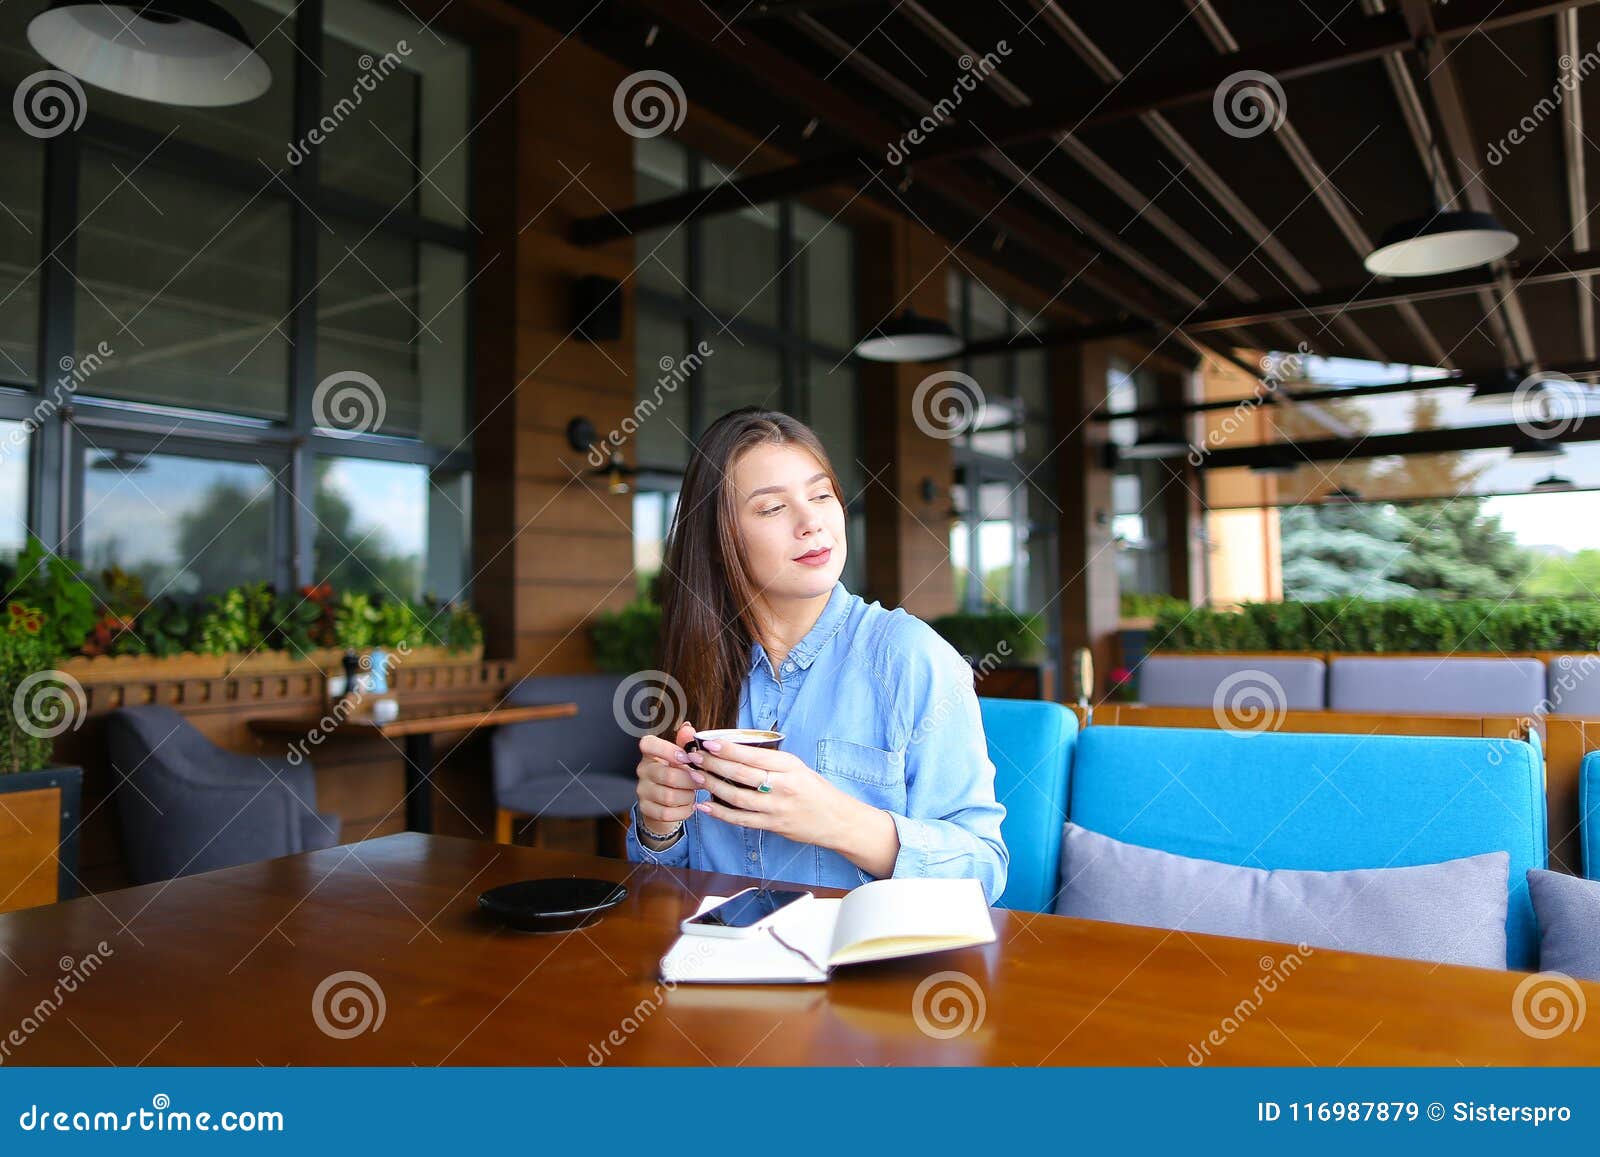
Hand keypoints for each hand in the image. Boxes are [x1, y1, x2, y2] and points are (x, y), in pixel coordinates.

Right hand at [634, 722, 698, 833]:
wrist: (665, 802)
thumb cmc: (676, 774)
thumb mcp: (681, 757)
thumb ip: (685, 743)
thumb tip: (688, 728)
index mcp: (650, 753)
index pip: (648, 744)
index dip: (668, 750)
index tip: (686, 757)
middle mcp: (643, 770)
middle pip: (668, 775)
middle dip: (690, 780)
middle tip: (702, 780)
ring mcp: (642, 791)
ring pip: (669, 796)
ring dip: (688, 796)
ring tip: (694, 793)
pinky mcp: (646, 809)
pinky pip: (667, 813)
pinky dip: (683, 811)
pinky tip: (689, 805)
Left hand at [685, 736, 871, 852]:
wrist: (836, 820)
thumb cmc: (815, 790)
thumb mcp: (797, 767)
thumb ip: (771, 761)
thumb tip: (736, 751)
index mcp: (789, 767)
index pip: (754, 756)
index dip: (728, 749)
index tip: (708, 742)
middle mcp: (783, 786)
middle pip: (742, 774)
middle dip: (714, 764)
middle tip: (694, 757)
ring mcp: (777, 808)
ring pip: (737, 797)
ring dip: (713, 786)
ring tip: (695, 777)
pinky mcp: (772, 826)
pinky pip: (741, 819)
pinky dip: (721, 814)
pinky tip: (705, 806)